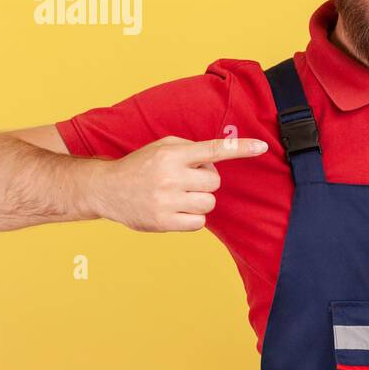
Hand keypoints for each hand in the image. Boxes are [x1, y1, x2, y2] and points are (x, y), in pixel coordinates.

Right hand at [92, 135, 267, 231]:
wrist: (106, 188)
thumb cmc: (141, 165)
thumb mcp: (162, 146)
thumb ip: (191, 149)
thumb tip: (220, 158)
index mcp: (171, 154)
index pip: (213, 150)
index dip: (240, 149)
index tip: (262, 148)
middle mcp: (170, 176)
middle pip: (215, 182)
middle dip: (205, 182)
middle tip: (184, 181)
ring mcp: (166, 201)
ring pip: (209, 203)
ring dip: (199, 200)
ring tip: (178, 195)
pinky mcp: (163, 222)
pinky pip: (199, 222)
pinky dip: (193, 218)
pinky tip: (176, 210)